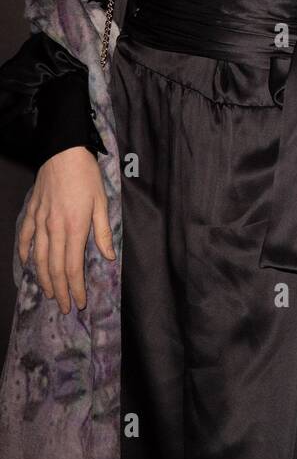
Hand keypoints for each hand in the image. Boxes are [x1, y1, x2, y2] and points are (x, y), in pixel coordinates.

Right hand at [17, 146, 115, 313]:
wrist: (63, 151)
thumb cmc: (86, 175)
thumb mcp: (102, 201)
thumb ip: (103, 231)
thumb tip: (108, 256)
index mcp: (74, 227)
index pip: (73, 266)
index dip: (76, 287)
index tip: (80, 302)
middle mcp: (54, 229)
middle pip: (55, 268)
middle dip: (61, 290)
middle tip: (65, 307)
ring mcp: (40, 221)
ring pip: (39, 258)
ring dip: (44, 278)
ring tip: (50, 293)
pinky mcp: (32, 212)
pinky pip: (26, 237)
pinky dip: (26, 253)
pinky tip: (28, 264)